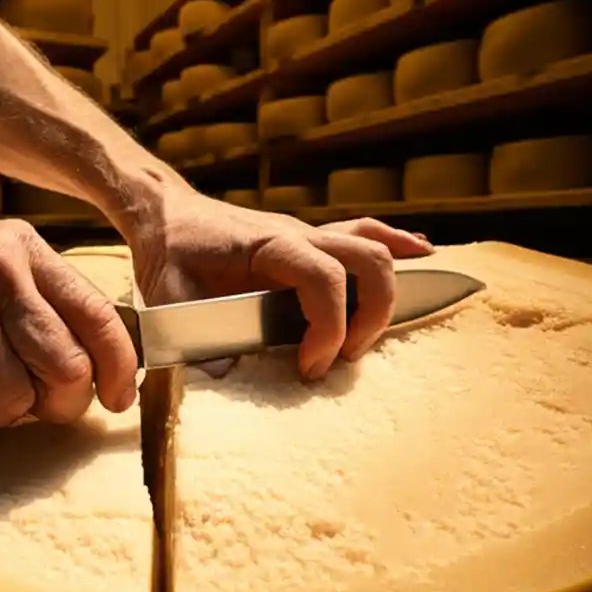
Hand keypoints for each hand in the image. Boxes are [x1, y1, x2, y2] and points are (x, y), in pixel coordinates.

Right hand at [0, 216, 138, 430]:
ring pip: (9, 405)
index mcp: (23, 250)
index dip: (118, 370)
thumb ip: (30, 301)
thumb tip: (83, 371)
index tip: (117, 399)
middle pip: (65, 371)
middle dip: (50, 407)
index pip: (99, 317)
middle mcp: (0, 273)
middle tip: (21, 407)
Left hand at [129, 187, 433, 379]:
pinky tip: (423, 256)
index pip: (324, 278)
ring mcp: (310, 235)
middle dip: (372, 315)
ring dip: (388, 291)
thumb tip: (225, 375)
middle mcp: (299, 234)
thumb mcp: (169, 296)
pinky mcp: (313, 242)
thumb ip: (193, 335)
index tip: (309, 367)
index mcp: (269, 245)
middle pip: (368, 260)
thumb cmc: (169, 254)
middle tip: (344, 359)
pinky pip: (366, 236)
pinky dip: (397, 247)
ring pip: (374, 247)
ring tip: (383, 333)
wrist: (168, 216)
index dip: (328, 326)